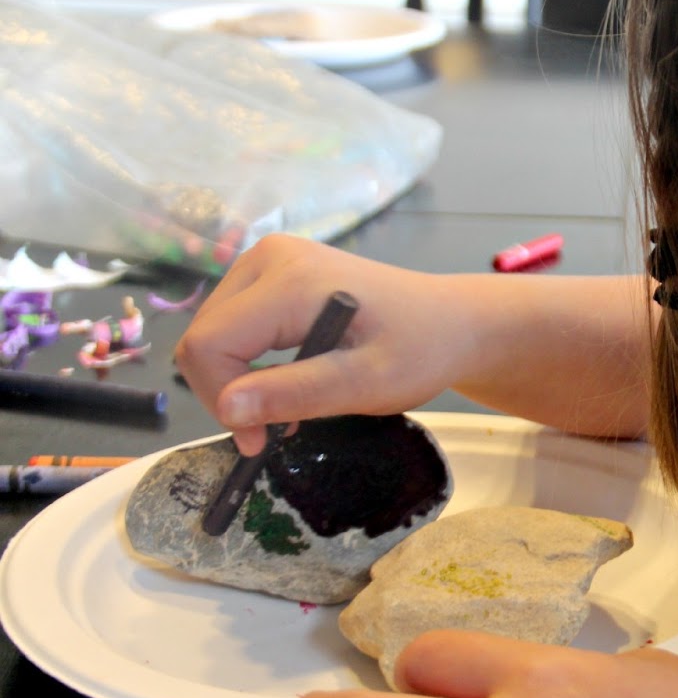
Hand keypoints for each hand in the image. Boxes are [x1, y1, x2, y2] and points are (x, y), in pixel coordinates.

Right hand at [175, 235, 479, 454]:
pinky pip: (234, 323)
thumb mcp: (368, 383)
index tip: (261, 440)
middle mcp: (269, 258)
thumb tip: (229, 410)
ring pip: (214, 333)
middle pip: (205, 337)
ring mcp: (270, 260)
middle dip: (229, 392)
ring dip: (239, 380)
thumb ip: (298, 393)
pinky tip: (290, 381)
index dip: (221, 399)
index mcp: (290, 280)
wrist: (453, 322)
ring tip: (291, 407)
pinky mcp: (274, 272)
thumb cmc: (422, 350)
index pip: (209, 344)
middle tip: (276, 431)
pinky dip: (249, 362)